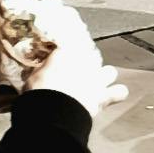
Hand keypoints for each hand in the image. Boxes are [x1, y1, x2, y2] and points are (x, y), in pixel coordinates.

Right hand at [9, 0, 125, 121]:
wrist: (53, 112)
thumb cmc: (38, 92)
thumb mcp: (33, 77)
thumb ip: (41, 70)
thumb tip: (41, 70)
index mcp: (65, 53)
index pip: (72, 40)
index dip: (69, 46)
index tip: (64, 50)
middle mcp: (84, 62)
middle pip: (92, 55)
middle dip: (88, 61)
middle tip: (78, 70)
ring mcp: (96, 78)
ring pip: (109, 71)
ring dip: (104, 76)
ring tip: (97, 82)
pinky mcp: (104, 96)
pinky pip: (120, 92)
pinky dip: (116, 93)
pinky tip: (114, 94)